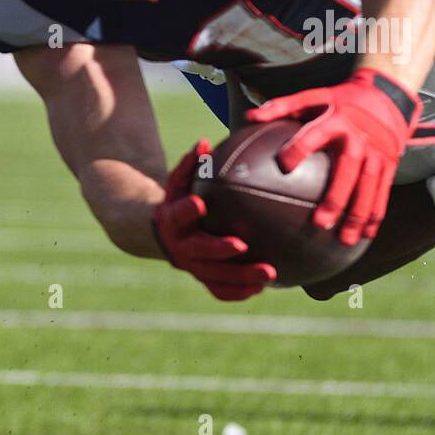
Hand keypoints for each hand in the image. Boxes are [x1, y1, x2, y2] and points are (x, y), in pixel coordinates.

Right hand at [153, 140, 275, 300]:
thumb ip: (191, 164)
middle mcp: (180, 246)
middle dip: (220, 249)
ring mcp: (192, 266)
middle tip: (243, 246)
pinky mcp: (203, 278)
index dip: (187, 210)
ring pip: (214, 277)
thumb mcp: (181, 179)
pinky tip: (261, 287)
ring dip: (241, 278)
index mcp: (173, 220)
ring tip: (269, 274)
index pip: (178, 214)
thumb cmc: (181, 198)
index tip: (200, 203)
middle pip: (199, 251)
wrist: (165, 232)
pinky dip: (238, 292)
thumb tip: (204, 142)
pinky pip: (219, 290)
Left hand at [245, 69, 434, 244]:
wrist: (386, 96)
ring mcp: (376, 153)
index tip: (284, 166)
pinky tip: (366, 236)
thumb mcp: (313, 97)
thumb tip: (249, 116)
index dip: (299, 148)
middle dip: (335, 197)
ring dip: (357, 215)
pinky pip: (382, 193)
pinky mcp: (389, 164)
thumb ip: (282, 107)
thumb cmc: (340, 101)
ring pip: (368, 188)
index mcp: (335, 120)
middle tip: (319, 223)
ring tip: (345, 241)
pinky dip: (375, 215)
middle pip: (347, 171)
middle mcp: (357, 138)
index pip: (314, 134)